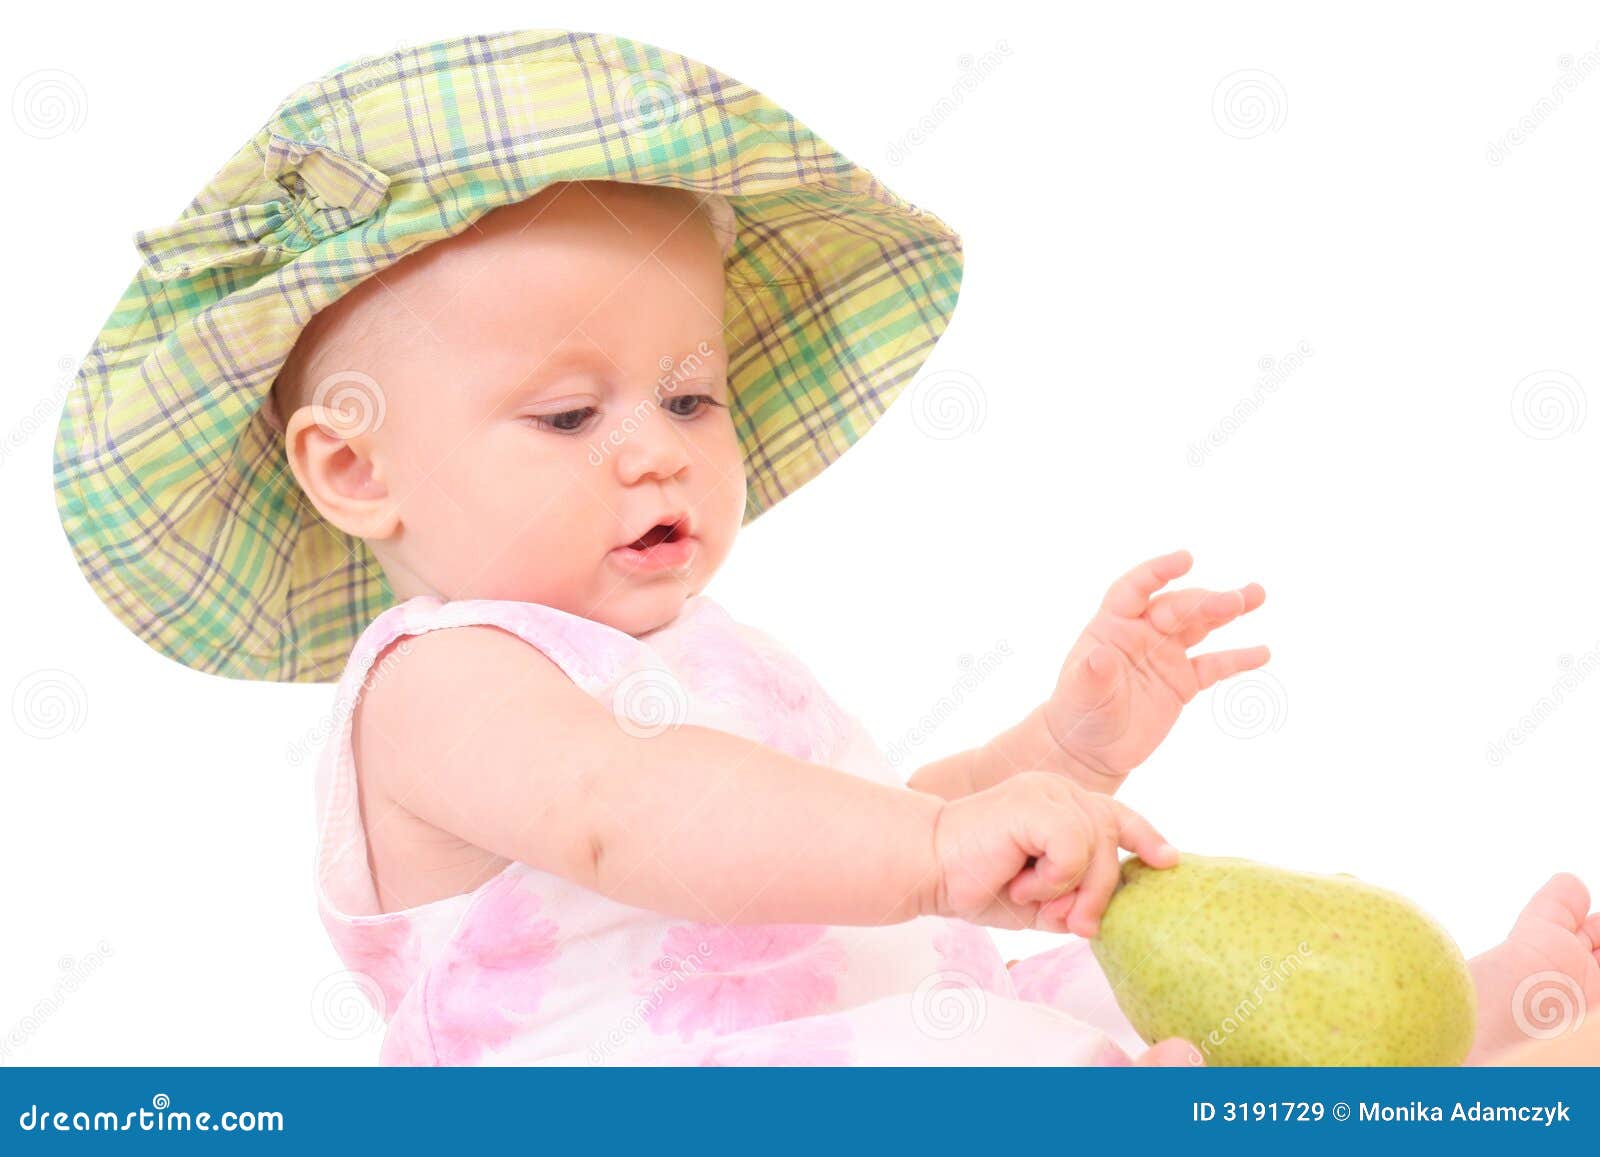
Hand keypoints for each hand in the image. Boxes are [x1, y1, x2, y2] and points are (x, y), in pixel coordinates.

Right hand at [929, 771, 1176, 935]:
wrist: (928, 868)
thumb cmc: (977, 881)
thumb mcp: (1041, 897)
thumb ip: (1076, 898)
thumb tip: (1105, 914)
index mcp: (1060, 806)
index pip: (1116, 815)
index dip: (1146, 836)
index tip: (1168, 860)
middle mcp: (1059, 791)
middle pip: (1113, 838)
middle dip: (1102, 891)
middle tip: (1077, 927)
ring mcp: (1049, 792)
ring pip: (1097, 846)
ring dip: (1071, 888)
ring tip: (1030, 895)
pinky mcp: (1036, 803)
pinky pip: (1073, 849)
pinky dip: (1053, 878)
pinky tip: (1020, 880)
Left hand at [1042, 549, 1268, 788]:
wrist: (1091, 749)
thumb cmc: (1078, 713)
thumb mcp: (1082, 694)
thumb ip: (1092, 675)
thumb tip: (1099, 657)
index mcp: (1113, 626)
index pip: (1136, 589)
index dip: (1158, 572)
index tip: (1186, 559)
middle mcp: (1142, 633)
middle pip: (1177, 607)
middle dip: (1205, 602)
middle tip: (1236, 600)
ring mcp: (1165, 655)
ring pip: (1200, 626)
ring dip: (1227, 611)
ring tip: (1256, 595)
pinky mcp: (1183, 681)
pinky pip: (1214, 665)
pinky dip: (1238, 658)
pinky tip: (1262, 652)